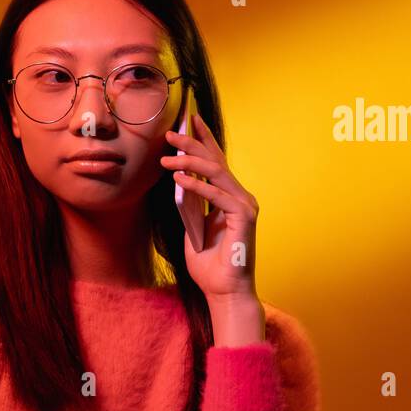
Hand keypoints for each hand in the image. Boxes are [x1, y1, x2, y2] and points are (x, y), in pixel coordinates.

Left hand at [160, 113, 259, 302]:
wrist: (223, 290)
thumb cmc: (209, 264)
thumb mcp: (192, 228)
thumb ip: (189, 205)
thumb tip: (177, 180)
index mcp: (229, 197)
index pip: (216, 161)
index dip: (204, 139)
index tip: (190, 120)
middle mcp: (240, 197)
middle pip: (215, 161)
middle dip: (192, 144)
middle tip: (169, 134)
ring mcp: (244, 206)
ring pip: (216, 173)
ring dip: (189, 163)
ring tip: (166, 158)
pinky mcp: (244, 217)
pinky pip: (217, 196)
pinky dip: (197, 186)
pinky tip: (178, 179)